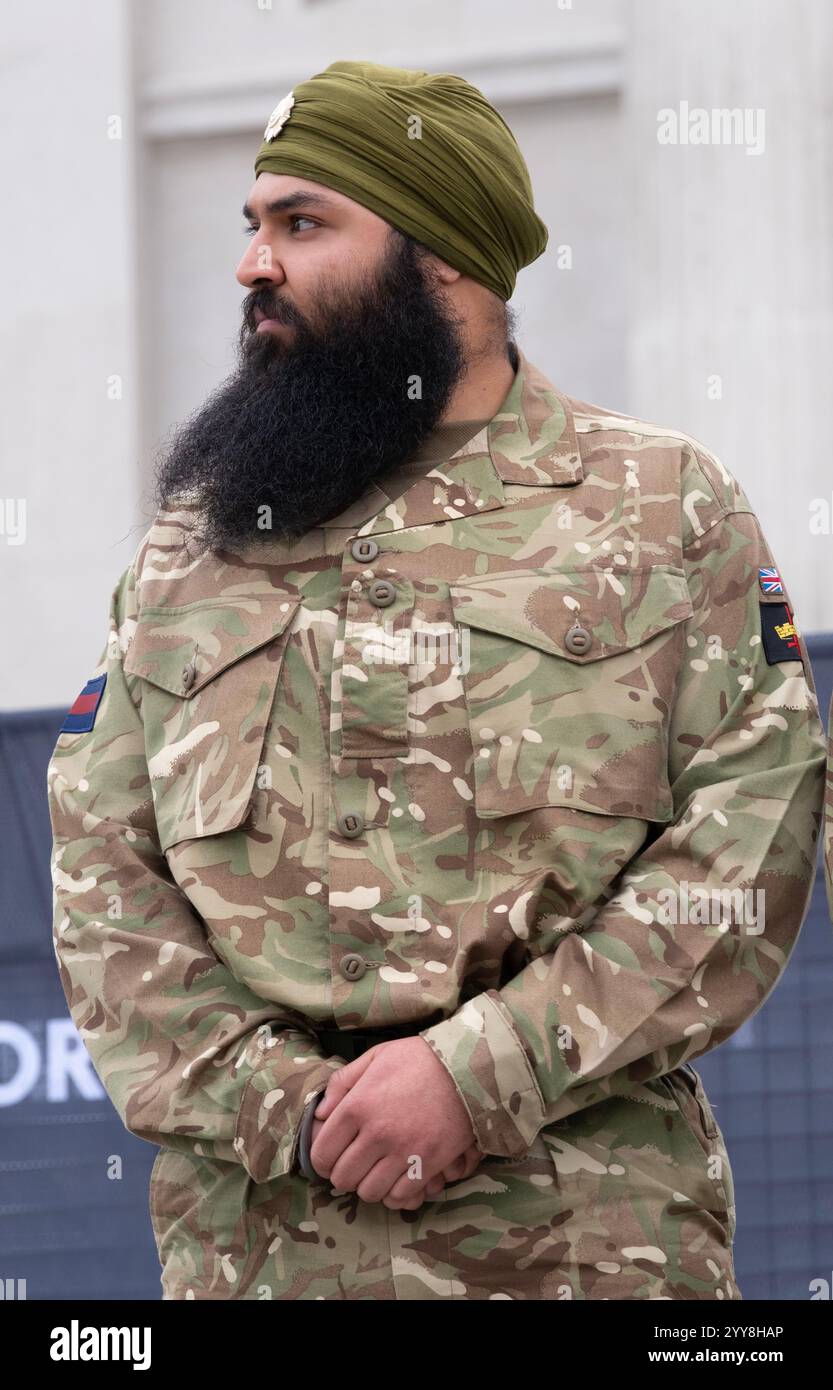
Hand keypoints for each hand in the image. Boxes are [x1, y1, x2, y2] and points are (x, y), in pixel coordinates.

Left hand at [309, 1036, 475, 1204]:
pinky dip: (395, 1193)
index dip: (323, 1161)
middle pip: (343, 1178)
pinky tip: (398, 1178)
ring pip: (369, 1192)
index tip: (333, 1157)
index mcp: (357, 1106)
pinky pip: (400, 1196)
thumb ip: (342, 1082)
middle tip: (356, 1165)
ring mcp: (403, 1152)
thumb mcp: (376, 1057)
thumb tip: (319, 1115)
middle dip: (345, 1175)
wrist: (467, 1067)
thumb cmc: (419, 1059)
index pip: (322, 1153)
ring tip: (377, 1171)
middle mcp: (376, 1134)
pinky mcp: (428, 1164)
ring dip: (369, 1186)